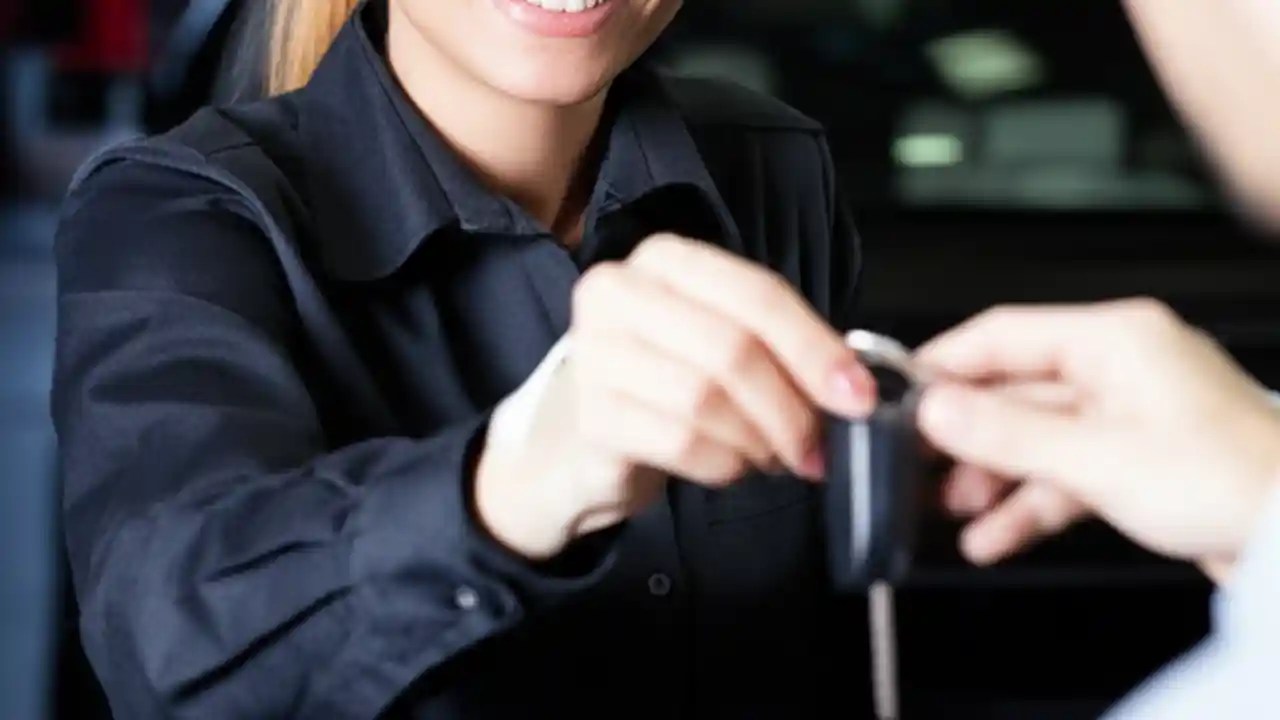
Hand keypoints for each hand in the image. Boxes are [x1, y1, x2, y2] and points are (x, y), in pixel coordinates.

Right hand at [475, 234, 875, 559]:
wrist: (570, 444)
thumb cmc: (659, 387)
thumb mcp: (717, 345)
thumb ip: (779, 348)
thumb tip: (854, 386)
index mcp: (665, 260)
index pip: (757, 293)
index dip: (816, 347)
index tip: (859, 398)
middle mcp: (618, 291)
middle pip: (734, 347)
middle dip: (792, 406)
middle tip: (819, 448)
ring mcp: (594, 351)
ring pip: (707, 398)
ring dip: (760, 439)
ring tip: (775, 458)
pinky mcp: (589, 415)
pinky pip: (681, 441)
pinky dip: (724, 464)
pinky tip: (733, 469)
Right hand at [914, 299, 1279, 580]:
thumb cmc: (1232, 481)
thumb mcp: (1097, 457)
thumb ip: (1007, 433)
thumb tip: (938, 409)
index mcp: (1116, 340)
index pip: (1004, 334)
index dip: (946, 363)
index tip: (902, 392)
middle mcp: (1122, 368)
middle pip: (1017, 391)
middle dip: (969, 436)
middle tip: (920, 463)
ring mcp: (1131, 415)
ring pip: (1037, 438)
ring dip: (995, 478)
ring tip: (956, 510)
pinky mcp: (1139, 460)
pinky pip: (1065, 472)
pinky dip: (1031, 502)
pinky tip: (998, 535)